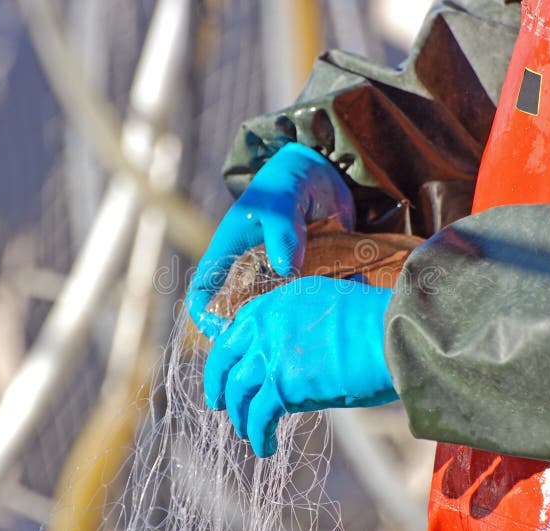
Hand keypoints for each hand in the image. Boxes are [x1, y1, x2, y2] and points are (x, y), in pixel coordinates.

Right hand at [186, 143, 354, 337]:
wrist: (325, 176)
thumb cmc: (288, 182)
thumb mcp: (281, 199)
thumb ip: (281, 230)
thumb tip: (287, 270)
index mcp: (229, 254)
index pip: (203, 293)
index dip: (207, 316)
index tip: (226, 333)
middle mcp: (252, 273)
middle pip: (241, 314)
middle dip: (255, 330)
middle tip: (280, 336)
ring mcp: (280, 280)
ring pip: (277, 314)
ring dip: (294, 320)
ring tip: (316, 318)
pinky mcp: (309, 280)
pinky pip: (313, 301)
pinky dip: (328, 302)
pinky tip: (346, 294)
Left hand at [204, 276, 397, 456]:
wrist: (393, 334)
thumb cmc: (379, 321)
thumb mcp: (333, 303)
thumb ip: (309, 319)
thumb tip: (307, 342)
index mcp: (280, 300)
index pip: (240, 325)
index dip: (231, 351)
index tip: (230, 368)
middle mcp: (267, 324)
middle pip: (225, 358)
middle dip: (218, 383)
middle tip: (219, 403)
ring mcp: (271, 355)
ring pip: (238, 391)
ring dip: (240, 415)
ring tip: (247, 431)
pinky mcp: (282, 387)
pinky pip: (259, 417)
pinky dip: (259, 435)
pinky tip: (266, 447)